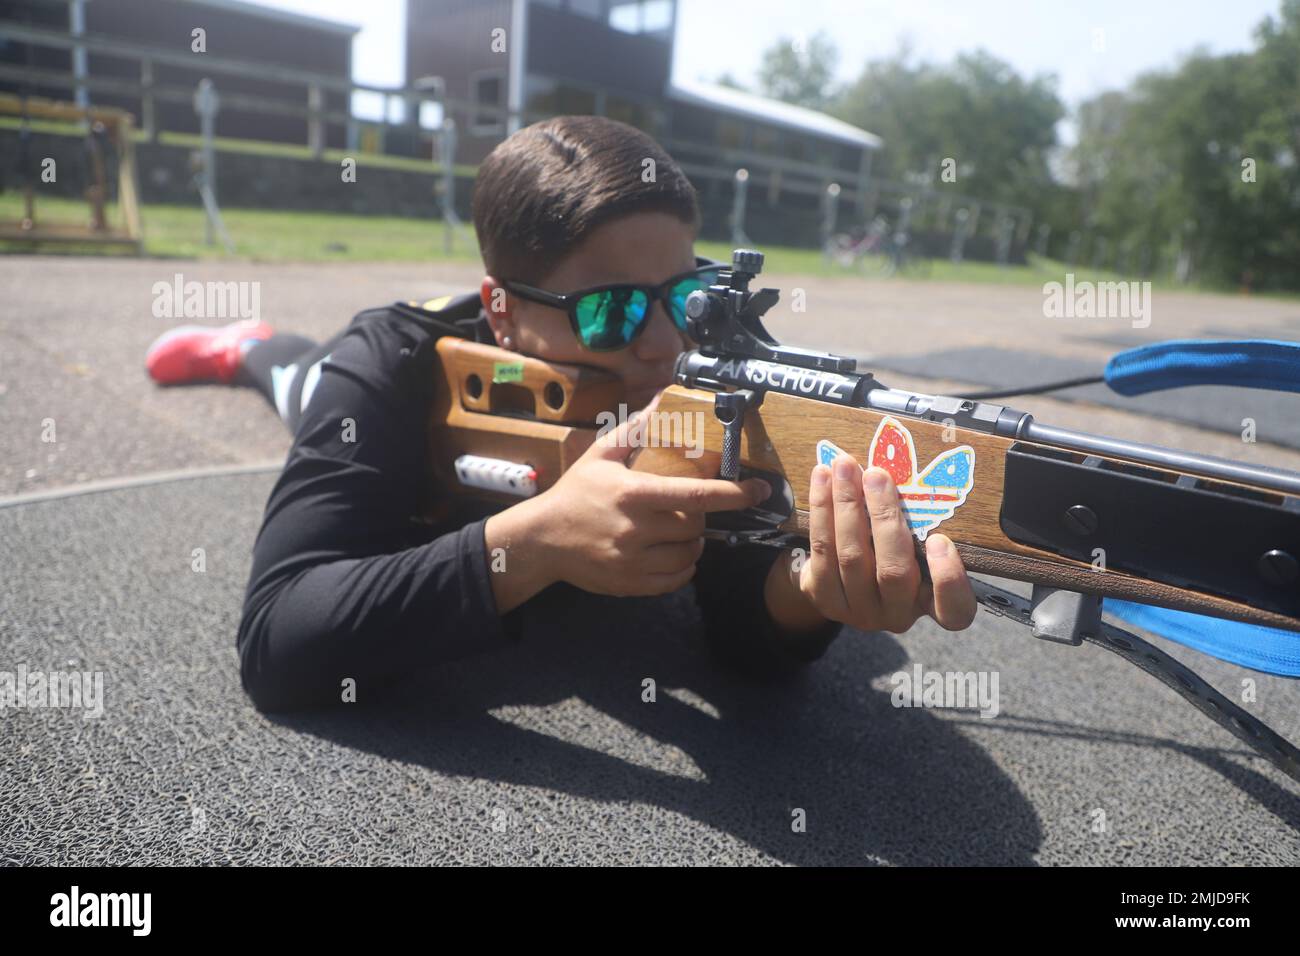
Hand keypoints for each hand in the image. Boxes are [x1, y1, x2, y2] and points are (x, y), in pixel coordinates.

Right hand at [485, 404, 767, 606]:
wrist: (541, 540)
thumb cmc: (576, 492)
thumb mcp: (601, 455)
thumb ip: (636, 430)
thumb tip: (662, 398)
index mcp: (634, 494)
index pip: (696, 497)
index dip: (734, 494)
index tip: (759, 490)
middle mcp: (636, 530)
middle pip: (695, 527)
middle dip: (700, 518)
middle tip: (687, 510)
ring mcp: (633, 561)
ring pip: (689, 556)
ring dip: (693, 543)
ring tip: (679, 532)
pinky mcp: (630, 584)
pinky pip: (675, 580)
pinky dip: (682, 568)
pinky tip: (670, 554)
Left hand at [783, 453, 975, 632]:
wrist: (836, 578)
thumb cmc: (886, 551)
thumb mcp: (910, 544)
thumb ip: (914, 523)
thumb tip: (900, 472)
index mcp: (929, 603)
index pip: (954, 610)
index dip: (949, 579)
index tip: (940, 540)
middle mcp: (896, 614)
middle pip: (893, 571)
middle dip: (884, 517)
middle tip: (876, 475)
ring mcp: (858, 610)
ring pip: (851, 556)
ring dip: (846, 504)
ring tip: (844, 466)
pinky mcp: (824, 598)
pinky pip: (822, 548)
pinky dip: (822, 508)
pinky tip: (822, 478)